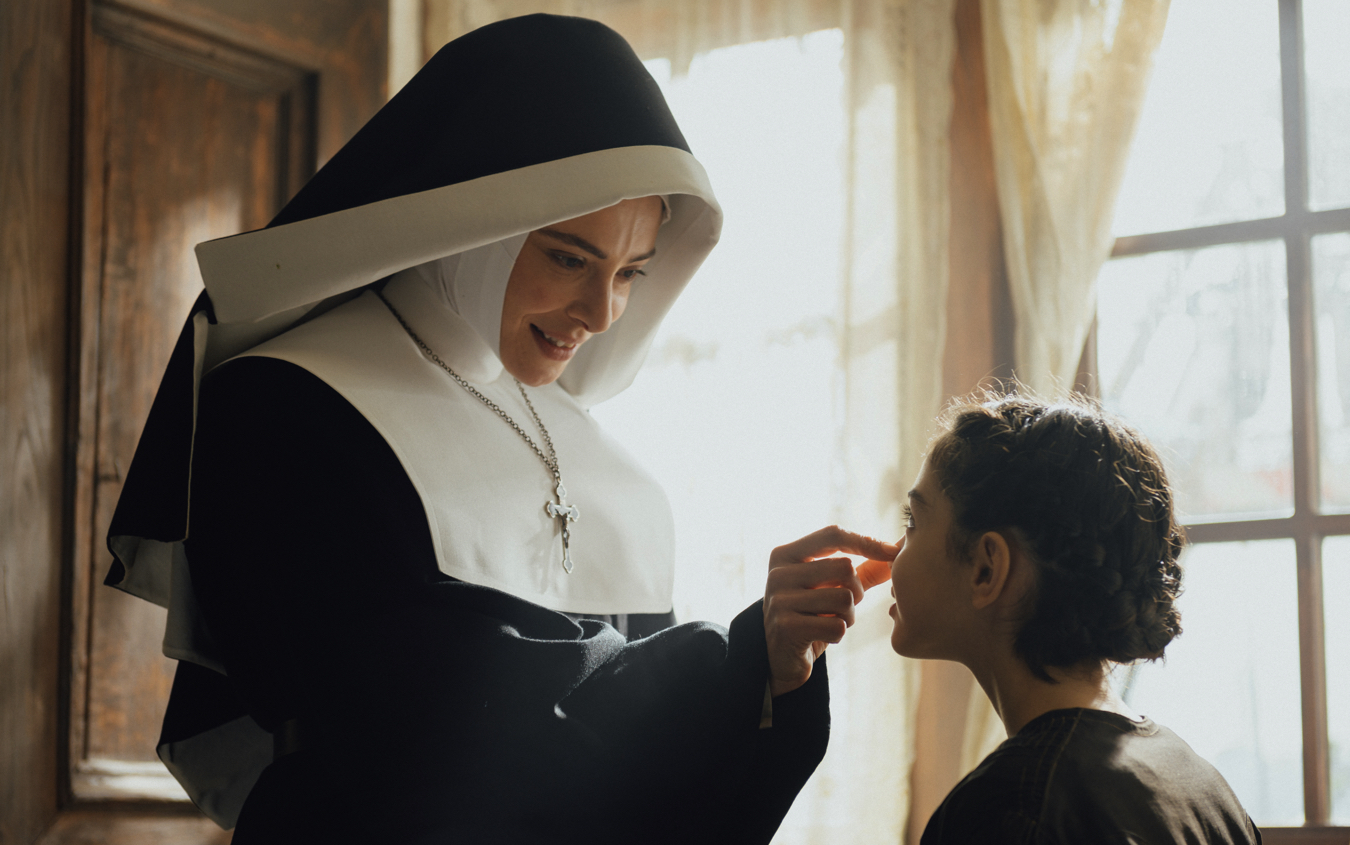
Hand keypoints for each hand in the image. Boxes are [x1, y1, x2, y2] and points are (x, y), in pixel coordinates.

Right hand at [763, 526, 899, 696]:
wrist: (778, 656)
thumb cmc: (809, 615)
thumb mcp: (829, 587)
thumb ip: (861, 570)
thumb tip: (896, 552)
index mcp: (786, 555)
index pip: (833, 535)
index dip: (866, 541)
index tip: (892, 552)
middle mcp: (779, 573)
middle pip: (845, 567)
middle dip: (856, 590)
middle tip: (843, 605)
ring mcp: (780, 600)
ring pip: (844, 598)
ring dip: (848, 615)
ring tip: (832, 620)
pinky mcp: (787, 627)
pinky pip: (837, 626)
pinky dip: (838, 634)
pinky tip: (823, 636)